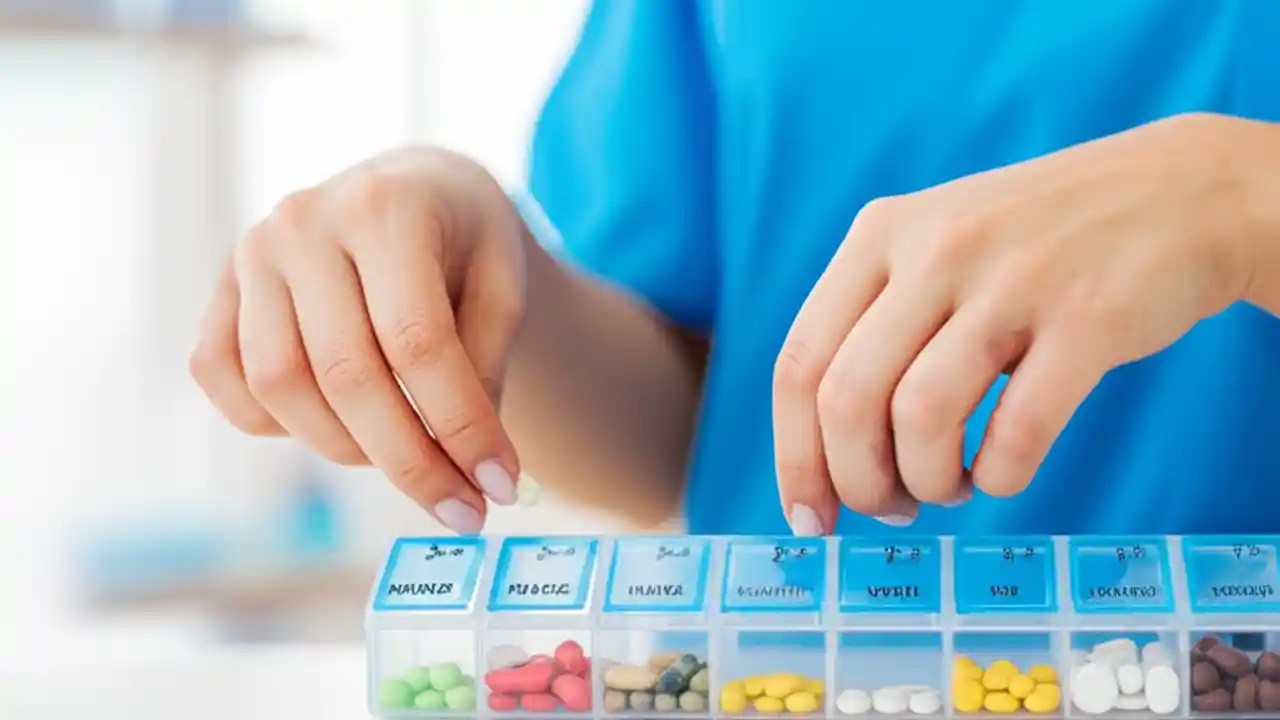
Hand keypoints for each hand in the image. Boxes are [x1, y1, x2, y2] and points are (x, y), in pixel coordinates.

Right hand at [190, 148, 526, 533]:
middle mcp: (302, 222)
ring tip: (406, 458)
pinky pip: (225, 381)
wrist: (406, 190)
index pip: (417, 341)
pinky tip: (338, 426)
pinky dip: (276, 426)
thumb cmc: (463, 239)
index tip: (499, 489)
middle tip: (462, 510)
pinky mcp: (218, 291)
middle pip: (346, 374)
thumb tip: (468, 461)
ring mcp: (249, 255)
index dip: (461, 427)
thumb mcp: (504, 280)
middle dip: (410, 461)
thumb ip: (488, 362)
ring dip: (347, 449)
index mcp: (384, 206)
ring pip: (279, 387)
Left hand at [774, 113, 1278, 533]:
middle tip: (891, 507)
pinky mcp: (1088, 318)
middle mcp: (933, 250)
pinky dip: (998, 477)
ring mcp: (1011, 281)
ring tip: (948, 486)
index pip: (799, 364)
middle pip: (846, 400)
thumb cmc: (1037, 246)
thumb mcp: (936, 245)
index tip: (806, 515)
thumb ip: (874, 325)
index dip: (794, 456)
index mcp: (880, 234)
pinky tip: (1002, 471)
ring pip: (919, 418)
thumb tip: (824, 453)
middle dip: (856, 481)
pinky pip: (1015, 433)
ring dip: (925, 482)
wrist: (1181, 192)